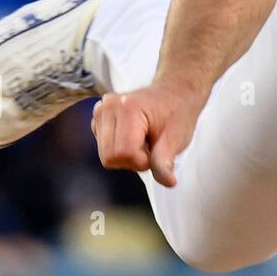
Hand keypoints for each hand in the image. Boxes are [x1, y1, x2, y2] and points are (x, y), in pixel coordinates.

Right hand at [91, 82, 207, 187]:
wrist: (175, 93)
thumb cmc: (177, 112)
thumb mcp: (176, 138)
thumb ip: (165, 162)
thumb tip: (168, 182)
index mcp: (127, 107)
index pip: (123, 153)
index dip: (142, 160)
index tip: (157, 150)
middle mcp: (109, 106)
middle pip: (110, 157)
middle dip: (133, 159)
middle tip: (151, 145)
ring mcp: (101, 110)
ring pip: (105, 155)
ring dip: (126, 155)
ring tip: (144, 139)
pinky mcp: (98, 117)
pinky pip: (103, 148)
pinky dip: (119, 148)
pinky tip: (134, 136)